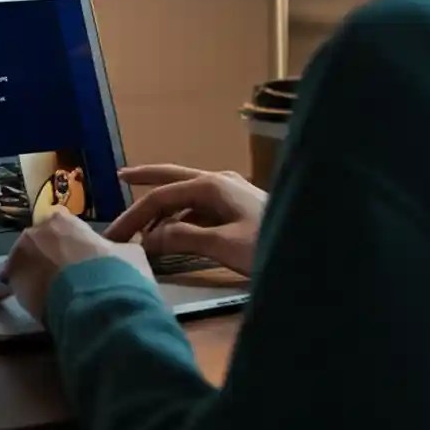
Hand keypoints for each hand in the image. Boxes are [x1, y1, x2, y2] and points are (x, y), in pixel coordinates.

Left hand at [0, 208, 121, 320]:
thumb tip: (118, 252)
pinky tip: (25, 303)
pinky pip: (8, 285)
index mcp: (63, 220)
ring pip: (23, 263)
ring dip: (33, 274)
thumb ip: (116, 250)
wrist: (98, 305)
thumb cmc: (116, 274)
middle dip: (48, 256)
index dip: (69, 239)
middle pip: (38, 242)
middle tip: (64, 278)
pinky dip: (13, 291)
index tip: (76, 254)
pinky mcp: (11, 284)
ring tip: (48, 295)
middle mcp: (36, 232)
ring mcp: (20, 257)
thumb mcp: (130, 254)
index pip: (60, 222)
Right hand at [104, 165, 265, 275]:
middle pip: (173, 178)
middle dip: (146, 182)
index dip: (134, 215)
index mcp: (213, 185)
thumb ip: (183, 237)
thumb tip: (148, 238)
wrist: (317, 251)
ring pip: (187, 196)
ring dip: (164, 209)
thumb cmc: (271, 245)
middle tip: (119, 179)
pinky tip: (174, 236)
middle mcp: (219, 181)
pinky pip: (201, 209)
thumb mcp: (224, 245)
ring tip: (142, 229)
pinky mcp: (239, 209)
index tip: (112, 235)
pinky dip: (182, 219)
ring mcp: (231, 194)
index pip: (161, 195)